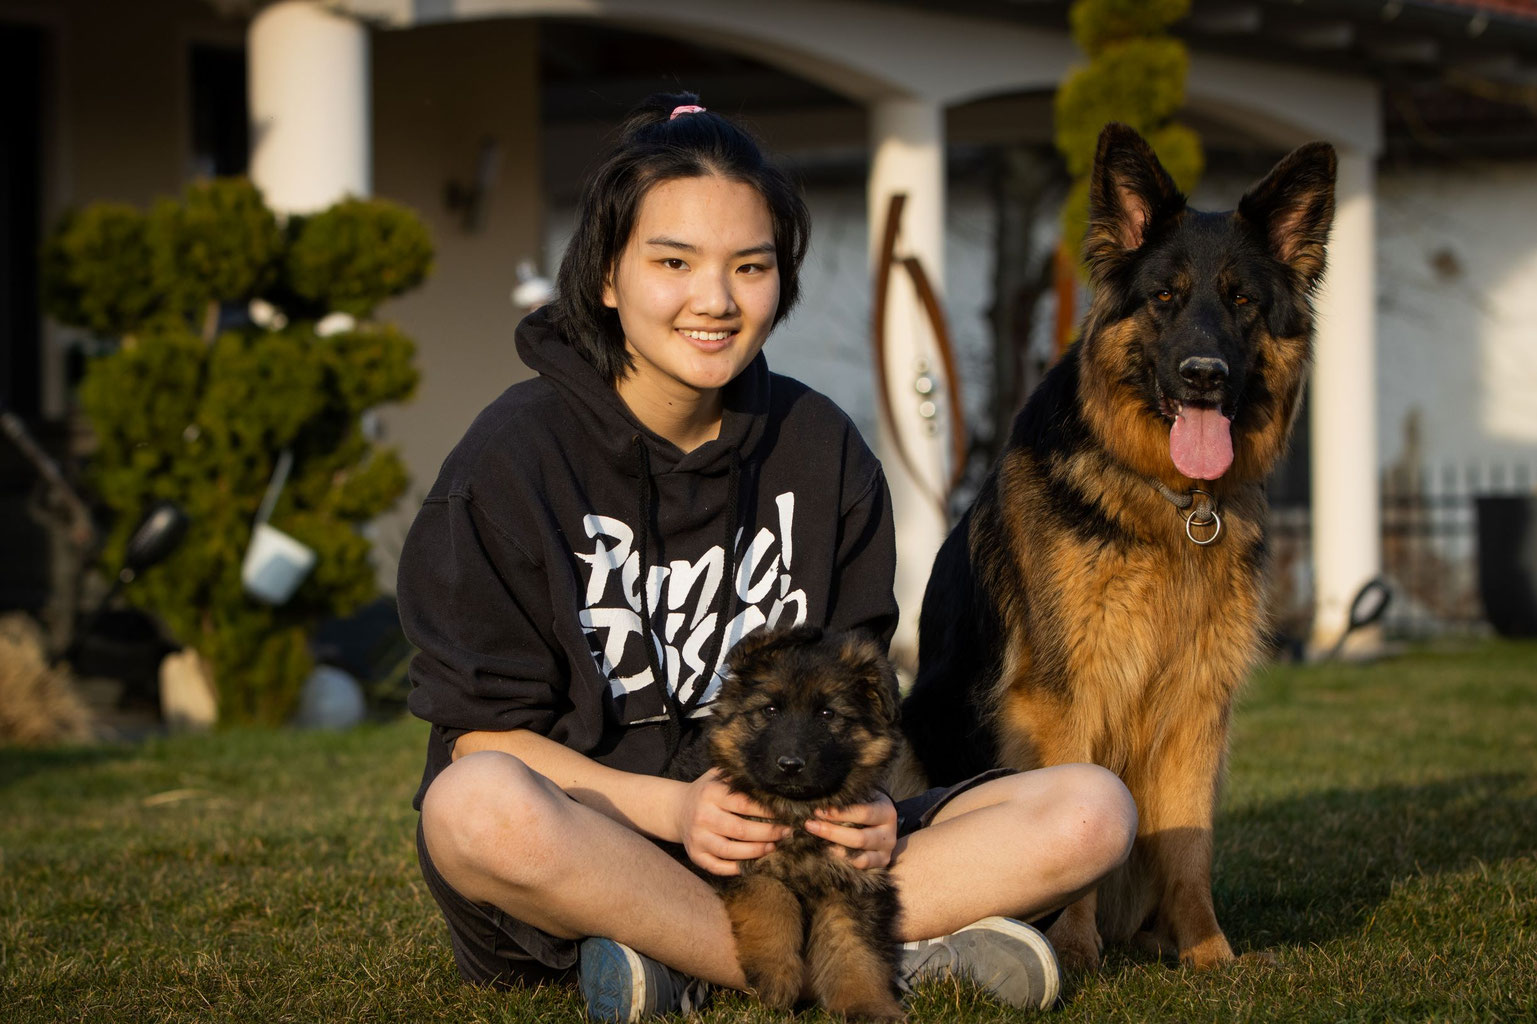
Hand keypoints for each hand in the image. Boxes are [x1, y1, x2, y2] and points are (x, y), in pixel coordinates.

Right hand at [676, 768, 790, 876]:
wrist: (677, 809)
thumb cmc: (708, 792)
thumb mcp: (719, 776)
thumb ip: (740, 777)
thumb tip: (772, 779)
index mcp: (710, 793)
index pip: (744, 803)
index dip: (767, 810)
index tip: (786, 813)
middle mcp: (702, 816)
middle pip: (740, 830)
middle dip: (768, 833)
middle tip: (787, 833)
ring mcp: (697, 838)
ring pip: (730, 851)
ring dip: (756, 852)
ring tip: (774, 847)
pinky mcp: (695, 855)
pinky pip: (718, 867)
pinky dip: (737, 868)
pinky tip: (754, 864)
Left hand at [804, 791, 897, 869]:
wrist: (882, 818)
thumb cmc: (866, 802)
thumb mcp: (860, 796)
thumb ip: (843, 799)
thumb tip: (815, 802)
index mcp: (886, 812)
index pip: (863, 813)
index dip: (840, 813)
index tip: (818, 810)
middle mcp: (889, 835)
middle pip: (859, 839)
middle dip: (831, 832)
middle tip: (809, 825)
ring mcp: (885, 853)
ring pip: (859, 858)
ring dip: (834, 850)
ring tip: (813, 842)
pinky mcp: (880, 864)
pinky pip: (859, 867)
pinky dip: (841, 861)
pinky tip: (825, 853)